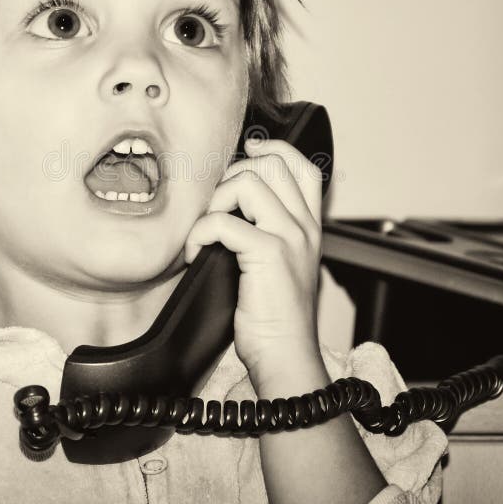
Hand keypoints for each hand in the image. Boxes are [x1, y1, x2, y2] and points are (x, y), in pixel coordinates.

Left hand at [183, 137, 325, 383]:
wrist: (286, 356)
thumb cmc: (274, 317)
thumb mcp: (279, 265)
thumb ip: (267, 232)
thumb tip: (229, 204)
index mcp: (309, 226)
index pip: (303, 165)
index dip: (274, 147)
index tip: (247, 149)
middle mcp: (304, 226)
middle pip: (271, 162)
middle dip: (231, 175)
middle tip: (213, 207)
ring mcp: (289, 237)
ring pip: (247, 181)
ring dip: (212, 201)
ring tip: (203, 231)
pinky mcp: (269, 254)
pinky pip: (222, 221)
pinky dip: (198, 233)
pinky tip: (193, 253)